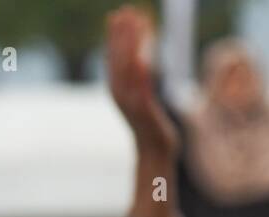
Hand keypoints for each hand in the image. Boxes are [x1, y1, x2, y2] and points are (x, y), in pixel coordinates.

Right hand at [107, 6, 176, 158]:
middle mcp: (120, 93)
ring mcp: (131, 102)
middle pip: (118, 58)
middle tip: (125, 10)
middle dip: (121, 34)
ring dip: (132, 45)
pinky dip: (140, 72)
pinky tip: (143, 57)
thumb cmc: (150, 125)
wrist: (154, 151)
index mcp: (117, 89)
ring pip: (128, 68)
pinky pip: (141, 87)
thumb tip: (138, 62)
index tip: (117, 14)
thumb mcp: (140, 98)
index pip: (113, 56)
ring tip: (136, 24)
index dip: (115, 35)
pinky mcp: (144, 110)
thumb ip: (137, 81)